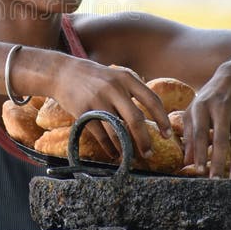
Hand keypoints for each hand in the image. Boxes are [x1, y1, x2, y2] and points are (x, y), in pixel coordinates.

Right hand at [52, 56, 171, 160]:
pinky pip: (100, 134)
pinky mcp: (83, 111)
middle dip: (145, 140)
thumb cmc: (95, 77)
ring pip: (116, 130)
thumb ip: (133, 90)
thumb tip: (154, 115)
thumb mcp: (117, 75)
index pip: (152, 100)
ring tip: (130, 157)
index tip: (168, 135)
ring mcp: (98, 100)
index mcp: (126, 78)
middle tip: (149, 153)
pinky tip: (113, 153)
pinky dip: (109, 147)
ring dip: (125, 147)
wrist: (63, 72)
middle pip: (136, 119)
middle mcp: (114, 88)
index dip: (162, 119)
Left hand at [182, 62, 230, 178]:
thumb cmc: (211, 97)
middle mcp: (221, 108)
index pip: (200, 133)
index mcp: (202, 106)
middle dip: (218, 161)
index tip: (198, 171)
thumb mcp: (196, 108)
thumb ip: (189, 133)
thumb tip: (187, 161)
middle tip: (215, 182)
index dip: (199, 153)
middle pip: (220, 139)